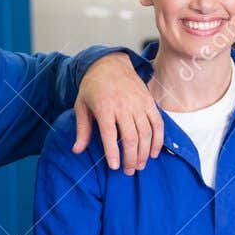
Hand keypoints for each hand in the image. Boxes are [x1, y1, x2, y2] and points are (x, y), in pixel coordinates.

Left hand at [72, 52, 163, 173]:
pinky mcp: (149, 102)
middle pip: (131, 137)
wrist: (110, 63)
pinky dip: (158, 140)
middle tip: (129, 171)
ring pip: (146, 133)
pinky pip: (157, 124)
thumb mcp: (81, 105)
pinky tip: (153, 153)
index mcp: (104, 107)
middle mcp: (123, 105)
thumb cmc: (93, 87)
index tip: (114, 167)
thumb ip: (82, 129)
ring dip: (144, 152)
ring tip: (140, 166)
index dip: (113, 152)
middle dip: (131, 158)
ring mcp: (138, 103)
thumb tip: (77, 150)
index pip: (110, 134)